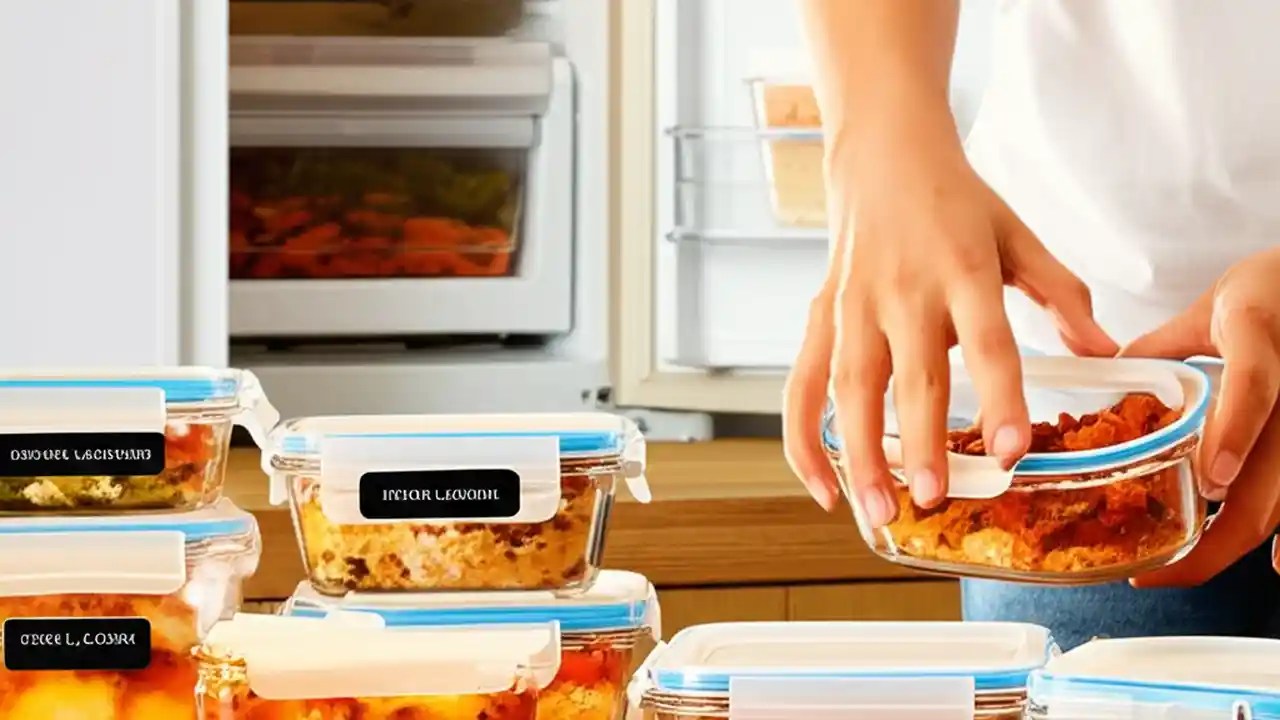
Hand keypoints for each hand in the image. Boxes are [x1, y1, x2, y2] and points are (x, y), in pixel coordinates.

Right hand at [782, 138, 1117, 524]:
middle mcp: (902, 291)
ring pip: (849, 390)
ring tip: (877, 512)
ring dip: (858, 454)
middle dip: (919, 442)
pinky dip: (803, 438)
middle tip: (932, 498)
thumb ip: (1061, 292)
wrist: (881, 154)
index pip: (987, 341)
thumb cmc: (953, 200)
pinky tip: (822, 488)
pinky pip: (801, 386)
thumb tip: (1104, 350)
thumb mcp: (1017, 234)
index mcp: (962, 269)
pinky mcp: (819, 317)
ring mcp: (852, 306)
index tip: (1011, 448)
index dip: (1000, 396)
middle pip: (909, 377)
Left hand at [1121, 247, 1279, 586]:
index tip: (1214, 481)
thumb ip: (1160, 348)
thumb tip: (1106, 379)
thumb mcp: (1212, 308)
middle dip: (1219, 539)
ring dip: (1239, 541)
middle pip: (1274, 479)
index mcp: (1261, 337)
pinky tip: (1276, 563)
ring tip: (1183, 566)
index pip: (1254, 386)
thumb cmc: (1275, 289)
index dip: (1235, 434)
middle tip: (1158, 569)